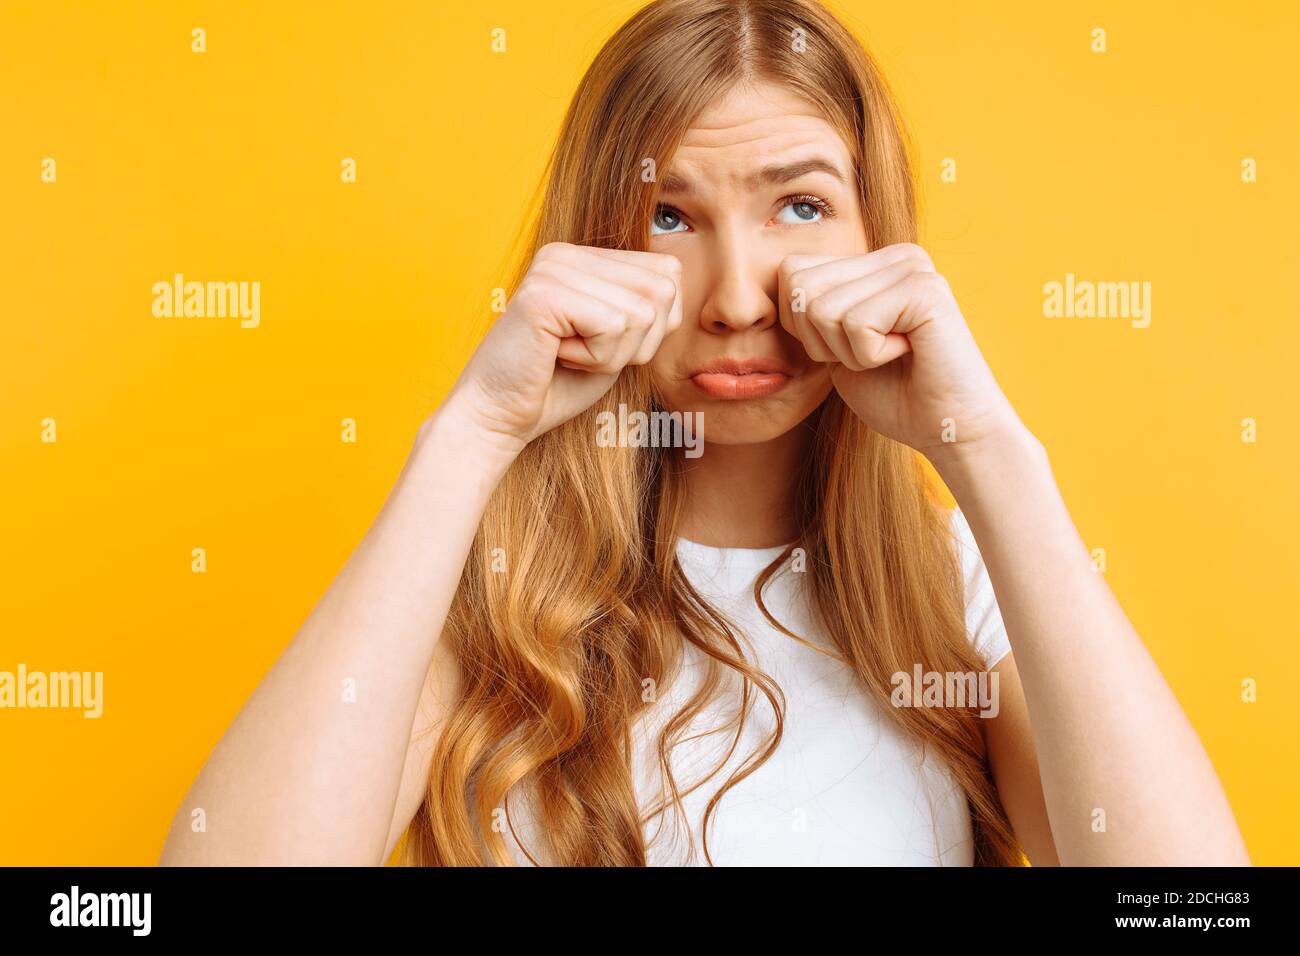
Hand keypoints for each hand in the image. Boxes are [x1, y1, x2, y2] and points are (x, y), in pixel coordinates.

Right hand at [442, 242, 682, 453]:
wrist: (499, 418)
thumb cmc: (556, 386)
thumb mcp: (615, 341)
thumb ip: (645, 308)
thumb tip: (678, 286)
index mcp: (583, 256)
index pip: (668, 272)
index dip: (655, 325)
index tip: (604, 345)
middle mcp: (566, 253)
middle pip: (662, 289)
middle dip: (639, 342)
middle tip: (588, 354)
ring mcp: (553, 268)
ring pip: (643, 311)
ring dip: (615, 353)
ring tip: (570, 355)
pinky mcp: (544, 293)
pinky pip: (614, 326)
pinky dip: (597, 358)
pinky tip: (557, 357)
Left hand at [777, 243, 1023, 463]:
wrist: (947, 429)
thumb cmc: (893, 395)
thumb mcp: (835, 348)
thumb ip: (808, 312)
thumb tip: (769, 286)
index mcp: (872, 262)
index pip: (791, 272)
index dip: (802, 326)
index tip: (848, 348)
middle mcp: (893, 255)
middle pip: (800, 287)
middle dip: (821, 340)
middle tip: (870, 356)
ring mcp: (911, 267)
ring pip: (822, 308)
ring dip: (847, 352)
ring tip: (890, 356)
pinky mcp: (924, 289)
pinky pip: (855, 323)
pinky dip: (869, 356)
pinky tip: (906, 355)